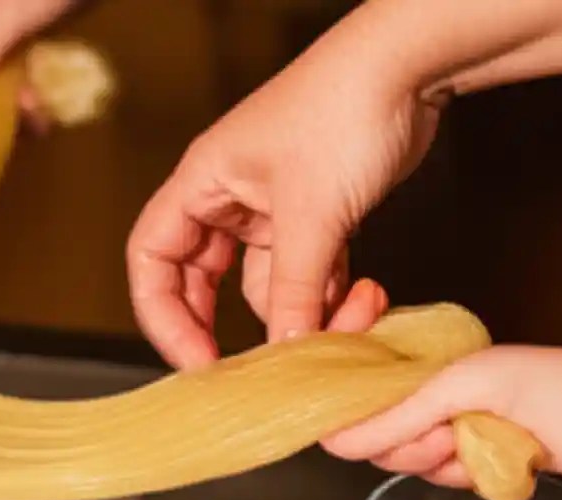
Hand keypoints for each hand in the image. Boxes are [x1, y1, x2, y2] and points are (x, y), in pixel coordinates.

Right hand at [126, 32, 447, 368]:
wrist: (410, 69)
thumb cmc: (343, 111)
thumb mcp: (312, 212)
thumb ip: (293, 289)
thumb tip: (283, 351)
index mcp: (202, 184)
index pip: (152, 259)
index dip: (163, 315)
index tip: (196, 359)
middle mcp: (229, 198)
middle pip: (200, 281)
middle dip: (225, 324)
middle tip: (247, 370)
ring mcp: (272, 209)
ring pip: (265, 285)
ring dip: (300, 310)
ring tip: (348, 312)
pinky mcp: (316, 215)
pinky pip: (307, 274)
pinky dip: (330, 294)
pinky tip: (365, 293)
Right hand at [319, 306, 561, 499]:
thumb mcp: (490, 388)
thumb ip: (410, 407)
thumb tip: (336, 440)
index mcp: (457, 354)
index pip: (376, 381)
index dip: (366, 408)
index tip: (387, 426)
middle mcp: (465, 385)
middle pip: (392, 424)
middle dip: (408, 445)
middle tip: (452, 444)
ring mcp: (486, 423)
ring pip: (421, 455)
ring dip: (440, 466)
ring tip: (485, 459)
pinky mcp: (507, 458)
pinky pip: (459, 472)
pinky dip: (470, 480)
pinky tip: (502, 476)